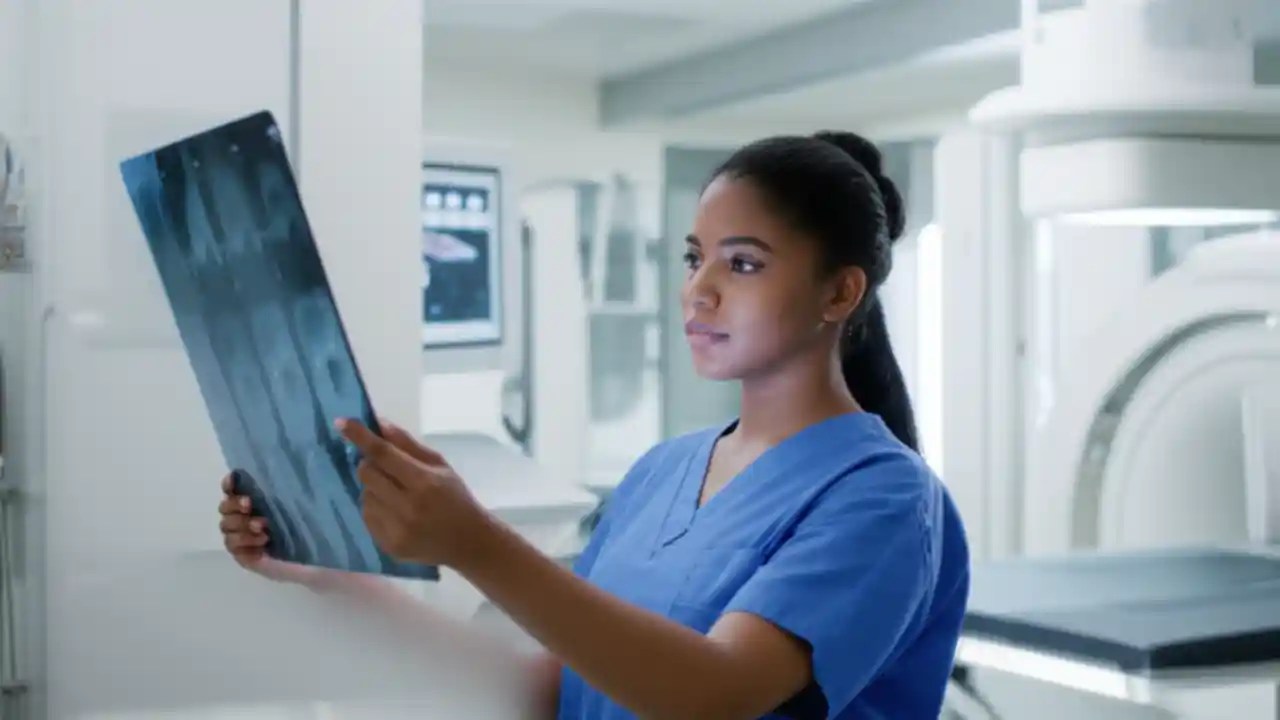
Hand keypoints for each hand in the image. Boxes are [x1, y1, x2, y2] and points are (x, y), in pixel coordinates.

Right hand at [217, 473, 328, 587]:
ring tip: (264, 528)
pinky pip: (232, 547)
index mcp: (262, 497)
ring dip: (241, 525)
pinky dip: (244, 542)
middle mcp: (251, 515)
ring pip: (225, 526)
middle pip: (225, 506)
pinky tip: (263, 541)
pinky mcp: (249, 556)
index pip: (234, 485)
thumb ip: (316, 470)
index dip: (231, 482)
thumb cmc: (325, 523)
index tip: (235, 479)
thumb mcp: (320, 493)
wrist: (331, 557)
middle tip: (250, 506)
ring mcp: (247, 537)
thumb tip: (332, 432)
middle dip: (234, 505)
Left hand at [337, 416, 493, 567]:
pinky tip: (394, 511)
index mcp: (424, 483)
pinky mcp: (388, 546)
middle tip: (386, 468)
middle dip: (370, 464)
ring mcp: (396, 530)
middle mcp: (407, 507)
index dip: (361, 436)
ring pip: (364, 496)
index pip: (384, 454)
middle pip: (367, 474)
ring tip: (395, 494)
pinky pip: (367, 517)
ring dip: (374, 489)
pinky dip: (375, 508)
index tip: (341, 422)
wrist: (468, 542)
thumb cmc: (455, 497)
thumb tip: (379, 424)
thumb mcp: (440, 465)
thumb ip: (408, 445)